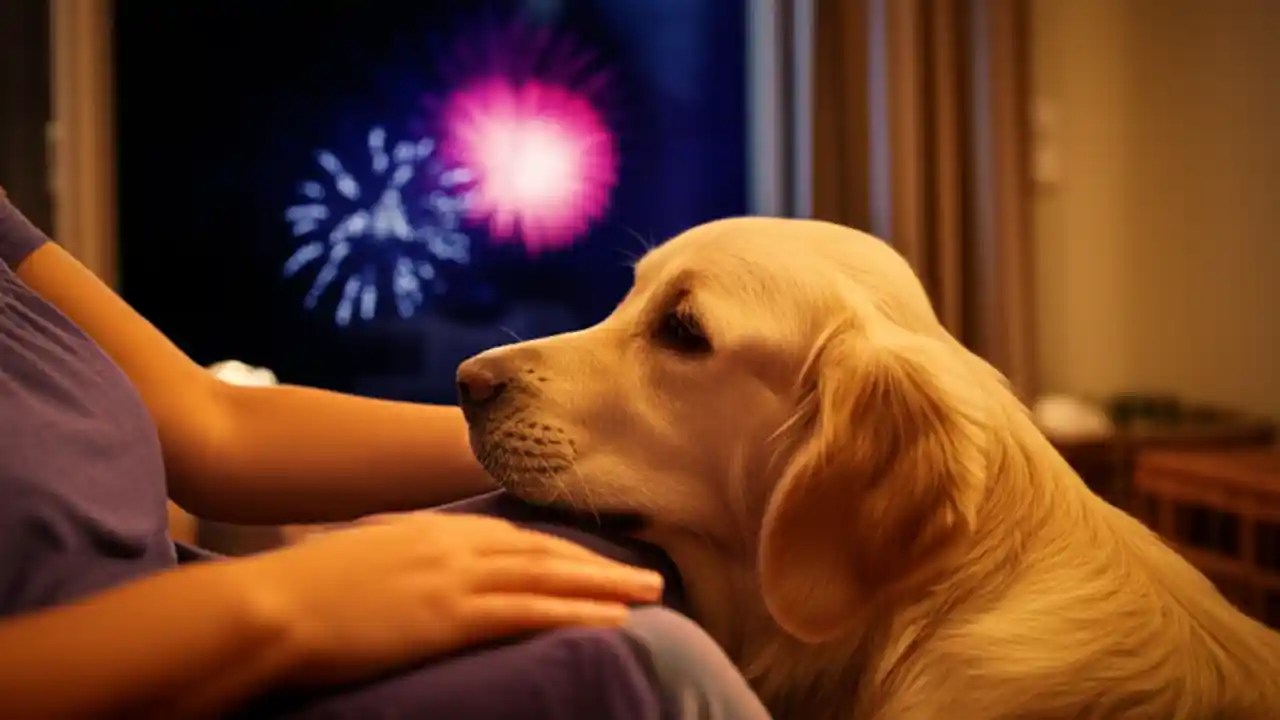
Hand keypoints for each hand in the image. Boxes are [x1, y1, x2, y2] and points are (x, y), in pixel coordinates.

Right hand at [232, 512, 663, 686]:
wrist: (269, 606)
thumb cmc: (303, 592)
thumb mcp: (361, 563)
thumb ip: (397, 561)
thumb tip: (408, 579)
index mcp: (432, 531)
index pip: (514, 537)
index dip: (561, 549)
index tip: (595, 558)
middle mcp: (454, 545)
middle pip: (544, 551)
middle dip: (600, 563)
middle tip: (650, 572)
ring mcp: (455, 578)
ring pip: (549, 577)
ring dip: (605, 585)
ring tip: (649, 593)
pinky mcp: (451, 613)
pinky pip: (528, 611)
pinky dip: (575, 613)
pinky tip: (612, 620)